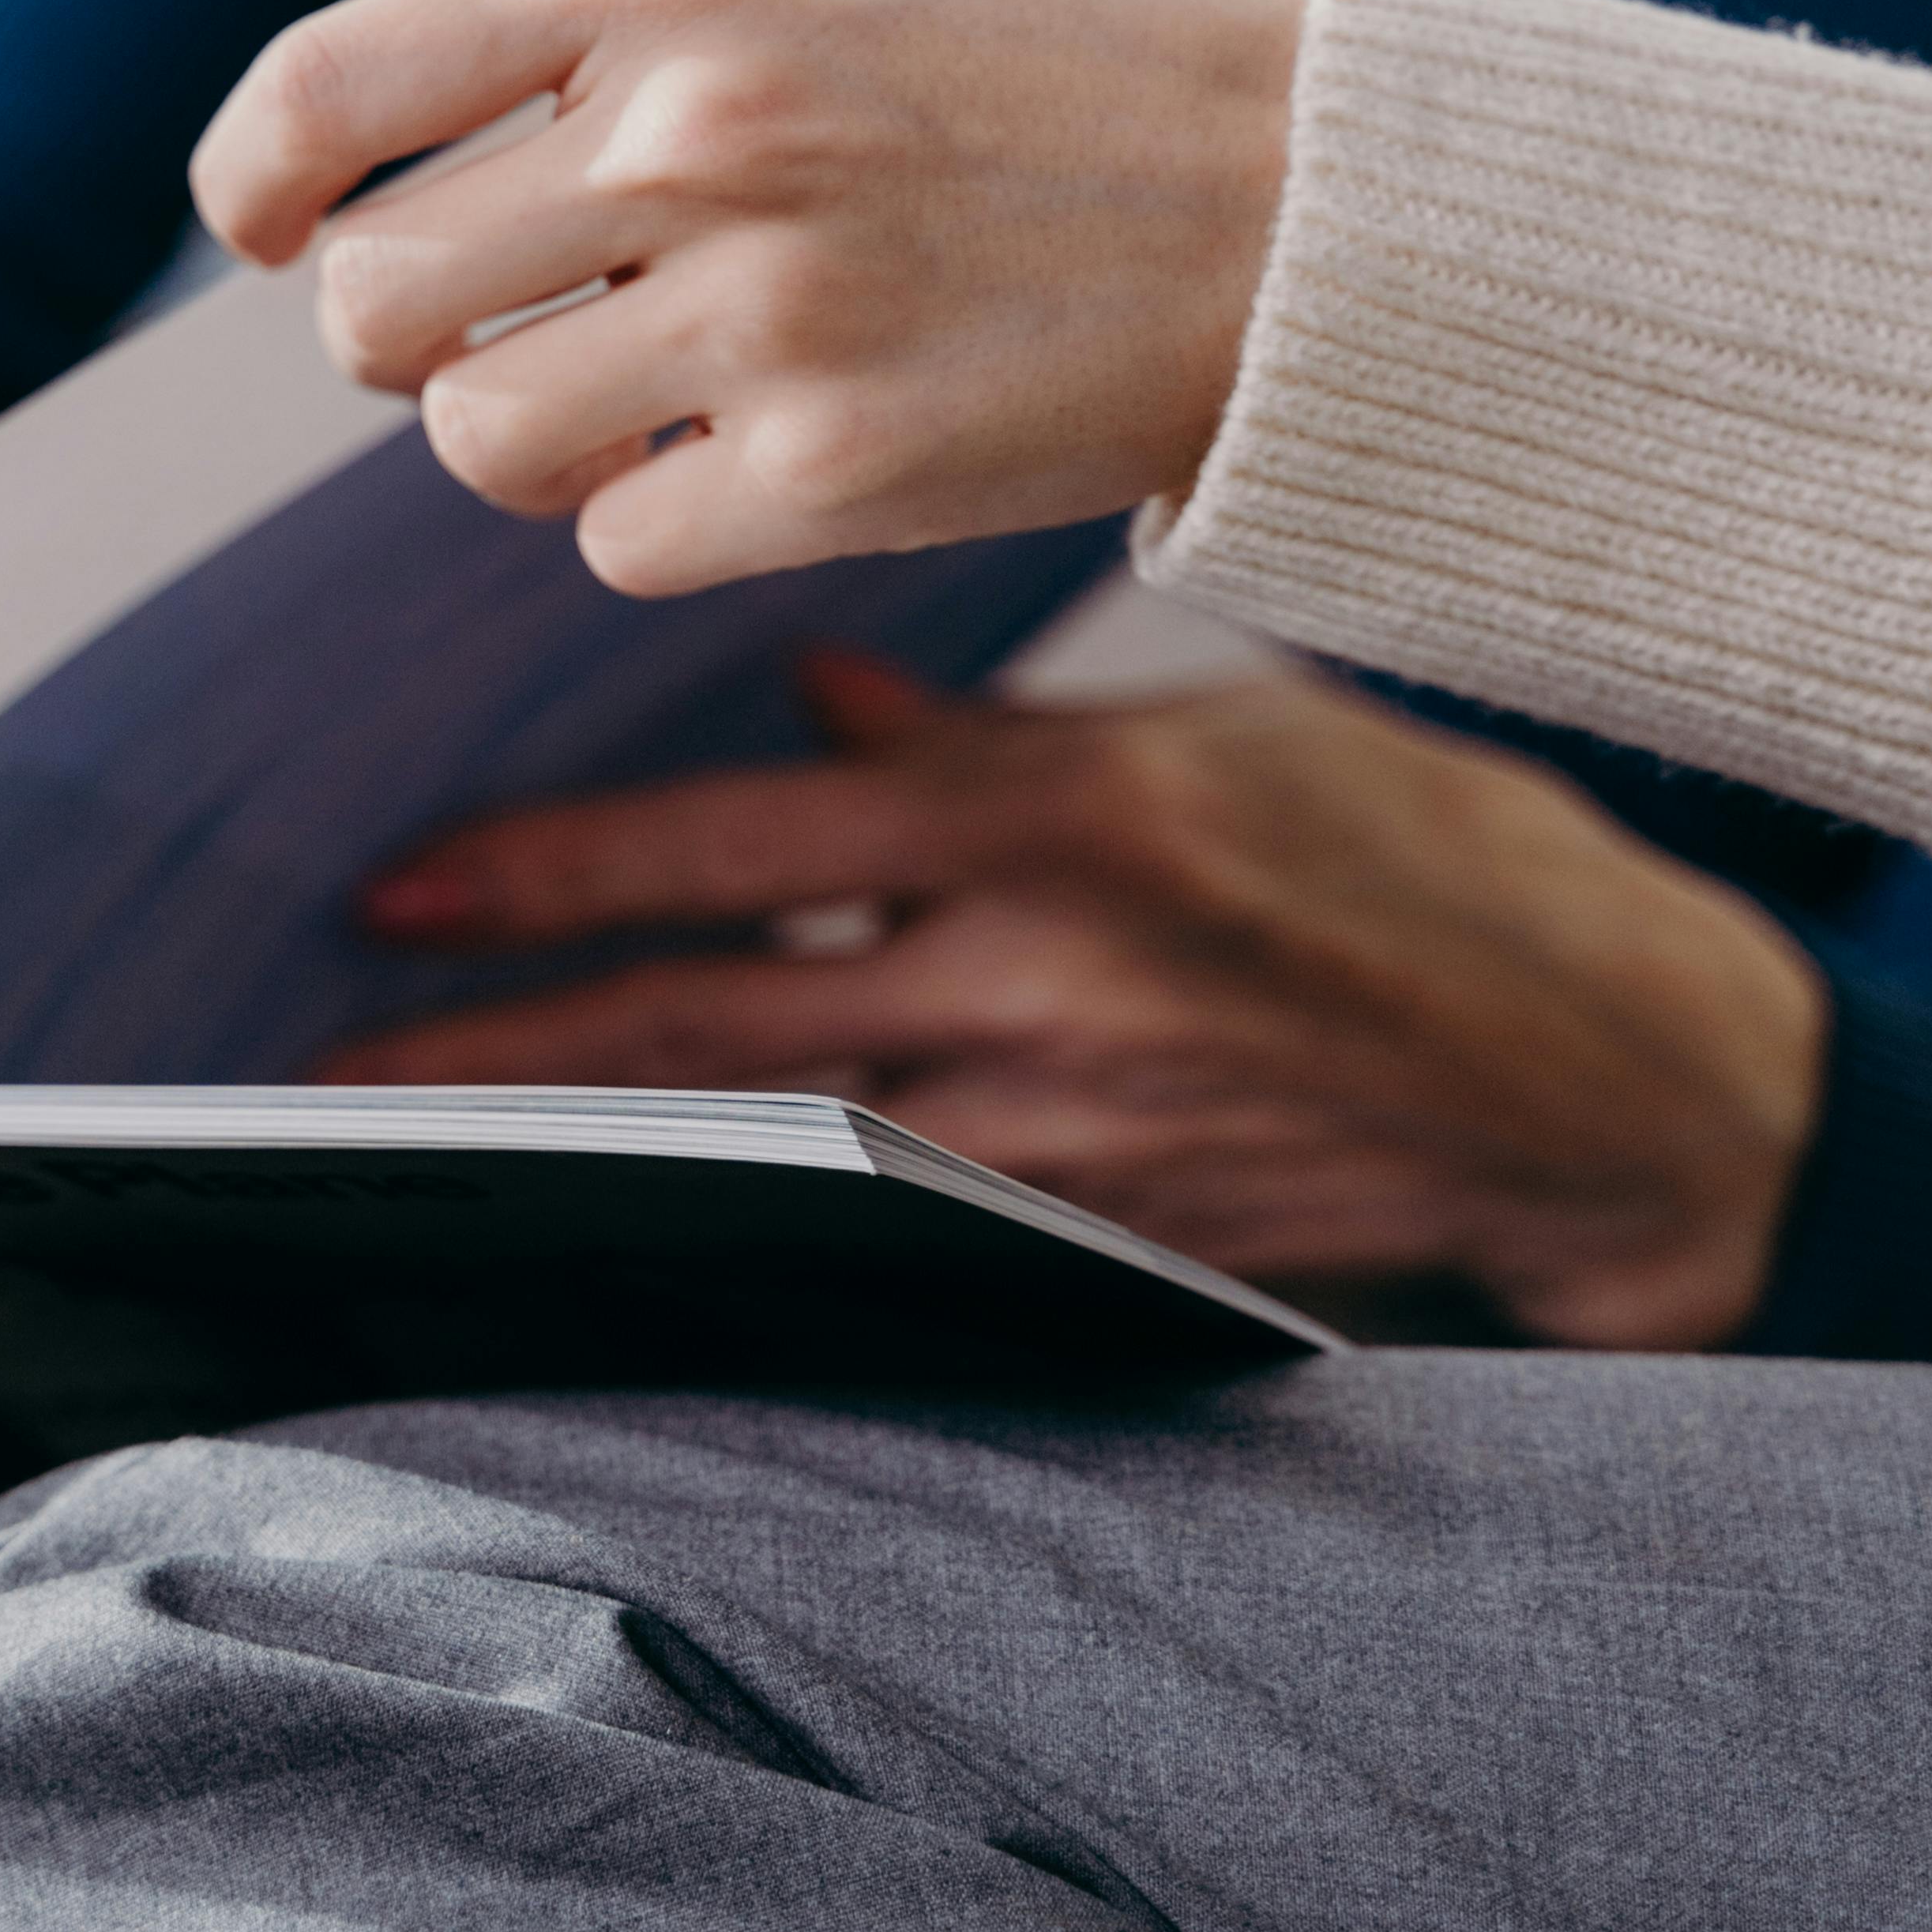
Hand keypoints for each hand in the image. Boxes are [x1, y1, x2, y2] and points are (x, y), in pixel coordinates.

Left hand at [192, 0, 1296, 595]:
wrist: (1289, 202)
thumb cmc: (1027, 67)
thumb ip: (595, 20)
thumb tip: (367, 144)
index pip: (325, 88)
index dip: (249, 182)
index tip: (259, 230)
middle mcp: (693, 126)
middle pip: (369, 298)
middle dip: (403, 334)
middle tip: (510, 323)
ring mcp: (764, 305)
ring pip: (468, 439)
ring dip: (522, 438)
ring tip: (642, 393)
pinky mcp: (831, 470)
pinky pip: (609, 544)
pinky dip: (657, 518)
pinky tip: (765, 449)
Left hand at [325, 653, 1830, 1350]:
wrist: (1606, 1070)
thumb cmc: (1416, 854)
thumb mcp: (1206, 726)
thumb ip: (990, 727)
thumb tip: (810, 690)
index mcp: (1051, 813)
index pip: (737, 837)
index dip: (549, 872)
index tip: (393, 889)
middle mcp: (1037, 975)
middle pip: (706, 1027)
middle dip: (500, 1053)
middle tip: (325, 1072)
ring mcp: (1068, 1127)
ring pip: (762, 1149)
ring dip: (592, 1165)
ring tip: (428, 1171)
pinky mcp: (1105, 1237)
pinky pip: (882, 1229)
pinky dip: (753, 1227)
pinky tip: (643, 1241)